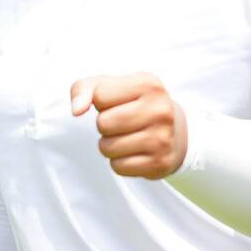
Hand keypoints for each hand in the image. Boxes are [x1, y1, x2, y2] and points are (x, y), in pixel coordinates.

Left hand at [70, 71, 188, 178]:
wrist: (175, 131)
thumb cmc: (133, 105)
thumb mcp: (110, 87)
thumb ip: (84, 89)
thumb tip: (76, 110)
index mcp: (149, 84)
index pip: (99, 96)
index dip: (100, 102)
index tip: (118, 103)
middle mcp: (161, 110)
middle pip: (103, 123)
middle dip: (104, 125)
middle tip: (121, 123)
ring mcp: (163, 138)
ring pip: (107, 148)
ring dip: (109, 145)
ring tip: (127, 137)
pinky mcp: (160, 163)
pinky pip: (118, 167)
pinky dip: (119, 161)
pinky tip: (134, 152)